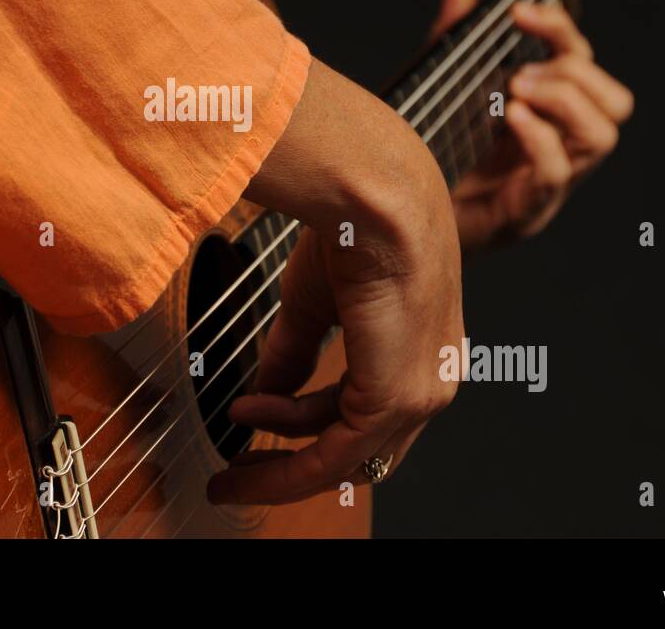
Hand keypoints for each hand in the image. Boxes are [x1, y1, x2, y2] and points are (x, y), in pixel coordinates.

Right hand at [209, 60, 463, 504]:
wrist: (374, 197)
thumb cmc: (354, 227)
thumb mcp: (315, 304)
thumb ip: (294, 354)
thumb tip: (264, 392)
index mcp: (422, 351)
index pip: (364, 412)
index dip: (304, 429)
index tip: (252, 429)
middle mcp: (433, 379)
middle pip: (359, 448)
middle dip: (292, 461)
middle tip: (238, 467)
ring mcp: (423, 394)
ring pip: (346, 458)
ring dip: (280, 462)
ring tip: (231, 450)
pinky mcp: (399, 399)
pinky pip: (338, 455)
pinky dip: (287, 459)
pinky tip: (245, 436)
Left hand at [428, 0, 633, 253]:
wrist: (399, 221)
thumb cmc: (430, 156)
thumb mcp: (441, 87)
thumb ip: (452, 40)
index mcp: (548, 114)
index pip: (584, 63)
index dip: (560, 30)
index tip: (518, 12)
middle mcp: (560, 146)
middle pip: (614, 100)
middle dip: (572, 71)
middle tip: (518, 71)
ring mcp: (549, 182)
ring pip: (601, 135)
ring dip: (563, 101)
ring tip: (515, 92)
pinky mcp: (525, 210)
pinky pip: (555, 174)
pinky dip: (539, 140)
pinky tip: (510, 118)